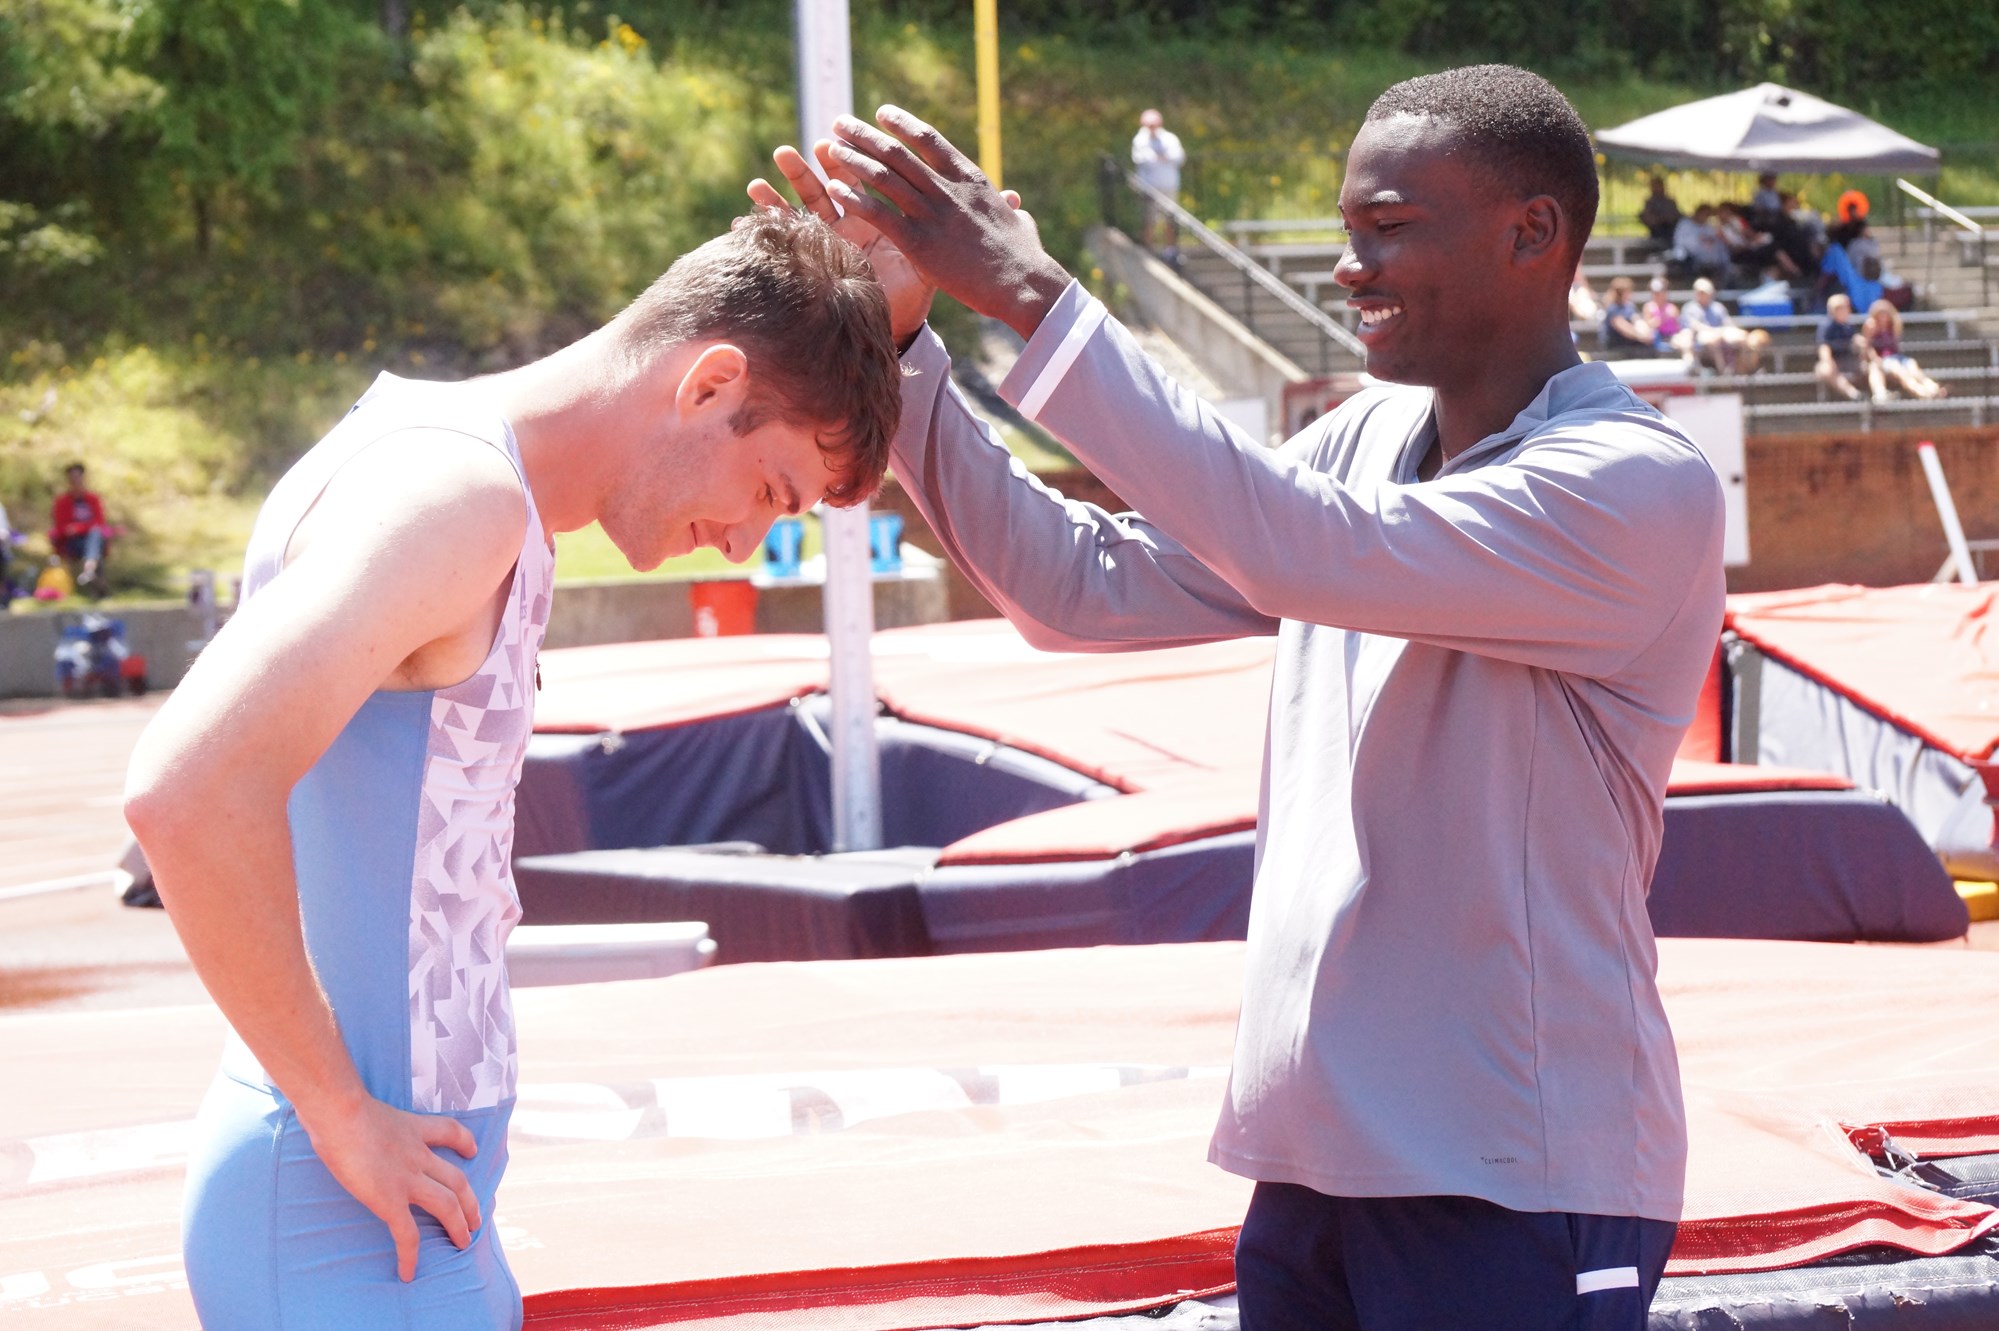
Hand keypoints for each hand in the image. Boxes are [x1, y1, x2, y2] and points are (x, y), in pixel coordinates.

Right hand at [299, 1093, 481, 1281]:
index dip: (465, 1142)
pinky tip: (408, 1273)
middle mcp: (418, 1155)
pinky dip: (410, 1256)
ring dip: (459, 1225)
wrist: (341, 1113)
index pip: (450, 1132)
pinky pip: (406, 1235)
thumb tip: (337, 1112)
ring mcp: (408, 1179)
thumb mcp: (361, 1105)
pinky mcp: (390, 1201)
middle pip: (457, 1179)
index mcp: (413, 1129)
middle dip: (471, 1201)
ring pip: (447, 1205)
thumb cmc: (340, 1106)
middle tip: (478, 1218)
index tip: (472, 1151)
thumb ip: (360, 1114)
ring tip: (464, 1243)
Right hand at [750, 144, 937, 344]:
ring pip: (794, 216)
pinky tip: (739, 226)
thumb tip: (938, 215)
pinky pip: (782, 249)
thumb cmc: (912, 296)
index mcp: (871, 218)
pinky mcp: (809, 268)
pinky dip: (762, 238)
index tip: (824, 146)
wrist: (895, 329)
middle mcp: (843, 228)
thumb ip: (925, 238)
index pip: (853, 182)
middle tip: (784, 154)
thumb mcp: (921, 266)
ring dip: (774, 199)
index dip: (838, 164)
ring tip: (755, 185)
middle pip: (818, 192)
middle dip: (800, 173)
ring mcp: (823, 246)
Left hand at [821, 106, 1072, 340]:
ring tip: (830, 147)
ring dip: (853, 159)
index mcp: (970, 179)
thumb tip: (1016, 205)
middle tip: (841, 122)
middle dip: (865, 134)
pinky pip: (879, 214)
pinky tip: (834, 188)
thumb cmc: (1025, 258)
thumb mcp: (1019, 222)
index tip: (881, 113)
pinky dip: (854, 198)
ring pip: (883, 177)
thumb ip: (1011, 209)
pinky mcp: (920, 243)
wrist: (1024, 284)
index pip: (929, 140)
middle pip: (898, 152)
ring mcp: (932, 214)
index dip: (902, 123)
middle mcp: (948, 189)